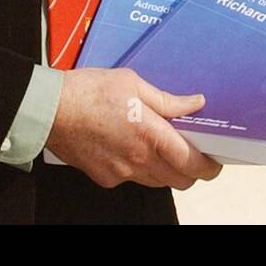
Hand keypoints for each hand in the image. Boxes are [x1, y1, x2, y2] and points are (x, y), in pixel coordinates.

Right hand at [45, 68, 222, 189]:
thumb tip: (194, 103)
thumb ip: (168, 100)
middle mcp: (138, 159)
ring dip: (167, 169)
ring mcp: (121, 173)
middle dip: (191, 170)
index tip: (215, 160)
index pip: (192, 163)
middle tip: (192, 152)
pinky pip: (133, 179)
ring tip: (162, 145)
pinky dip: (140, 168)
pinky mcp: (105, 178)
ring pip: (157, 182)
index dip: (209, 166)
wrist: (50, 110)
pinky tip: (132, 146)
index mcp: (150, 134)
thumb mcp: (134, 83)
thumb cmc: (88, 92)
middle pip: (179, 180)